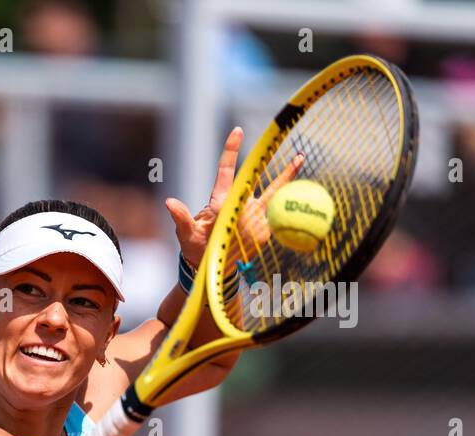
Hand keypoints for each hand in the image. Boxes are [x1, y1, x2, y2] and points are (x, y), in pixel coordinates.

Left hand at [164, 127, 305, 269]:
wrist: (211, 265)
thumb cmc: (195, 247)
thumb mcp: (186, 234)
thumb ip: (182, 218)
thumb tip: (169, 202)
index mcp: (220, 199)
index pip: (226, 171)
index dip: (231, 150)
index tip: (237, 131)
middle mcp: (239, 202)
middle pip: (254, 175)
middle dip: (264, 156)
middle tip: (274, 136)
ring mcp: (253, 214)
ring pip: (273, 191)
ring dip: (287, 176)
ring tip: (301, 157)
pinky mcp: (263, 228)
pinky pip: (278, 215)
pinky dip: (292, 206)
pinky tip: (305, 197)